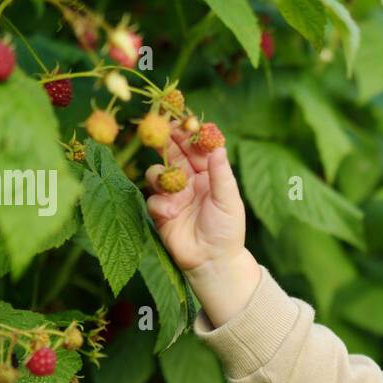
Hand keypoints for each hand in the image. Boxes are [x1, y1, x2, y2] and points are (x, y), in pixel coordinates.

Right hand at [144, 126, 247, 277]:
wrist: (213, 261)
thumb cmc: (228, 230)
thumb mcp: (229, 200)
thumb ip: (221, 174)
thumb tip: (217, 147)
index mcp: (208, 175)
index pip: (196, 149)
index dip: (189, 135)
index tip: (182, 120)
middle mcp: (189, 181)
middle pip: (173, 155)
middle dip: (166, 142)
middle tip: (160, 130)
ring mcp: (173, 195)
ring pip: (157, 173)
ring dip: (162, 174)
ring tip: (172, 184)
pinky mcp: (161, 212)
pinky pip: (153, 198)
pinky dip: (161, 202)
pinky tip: (172, 212)